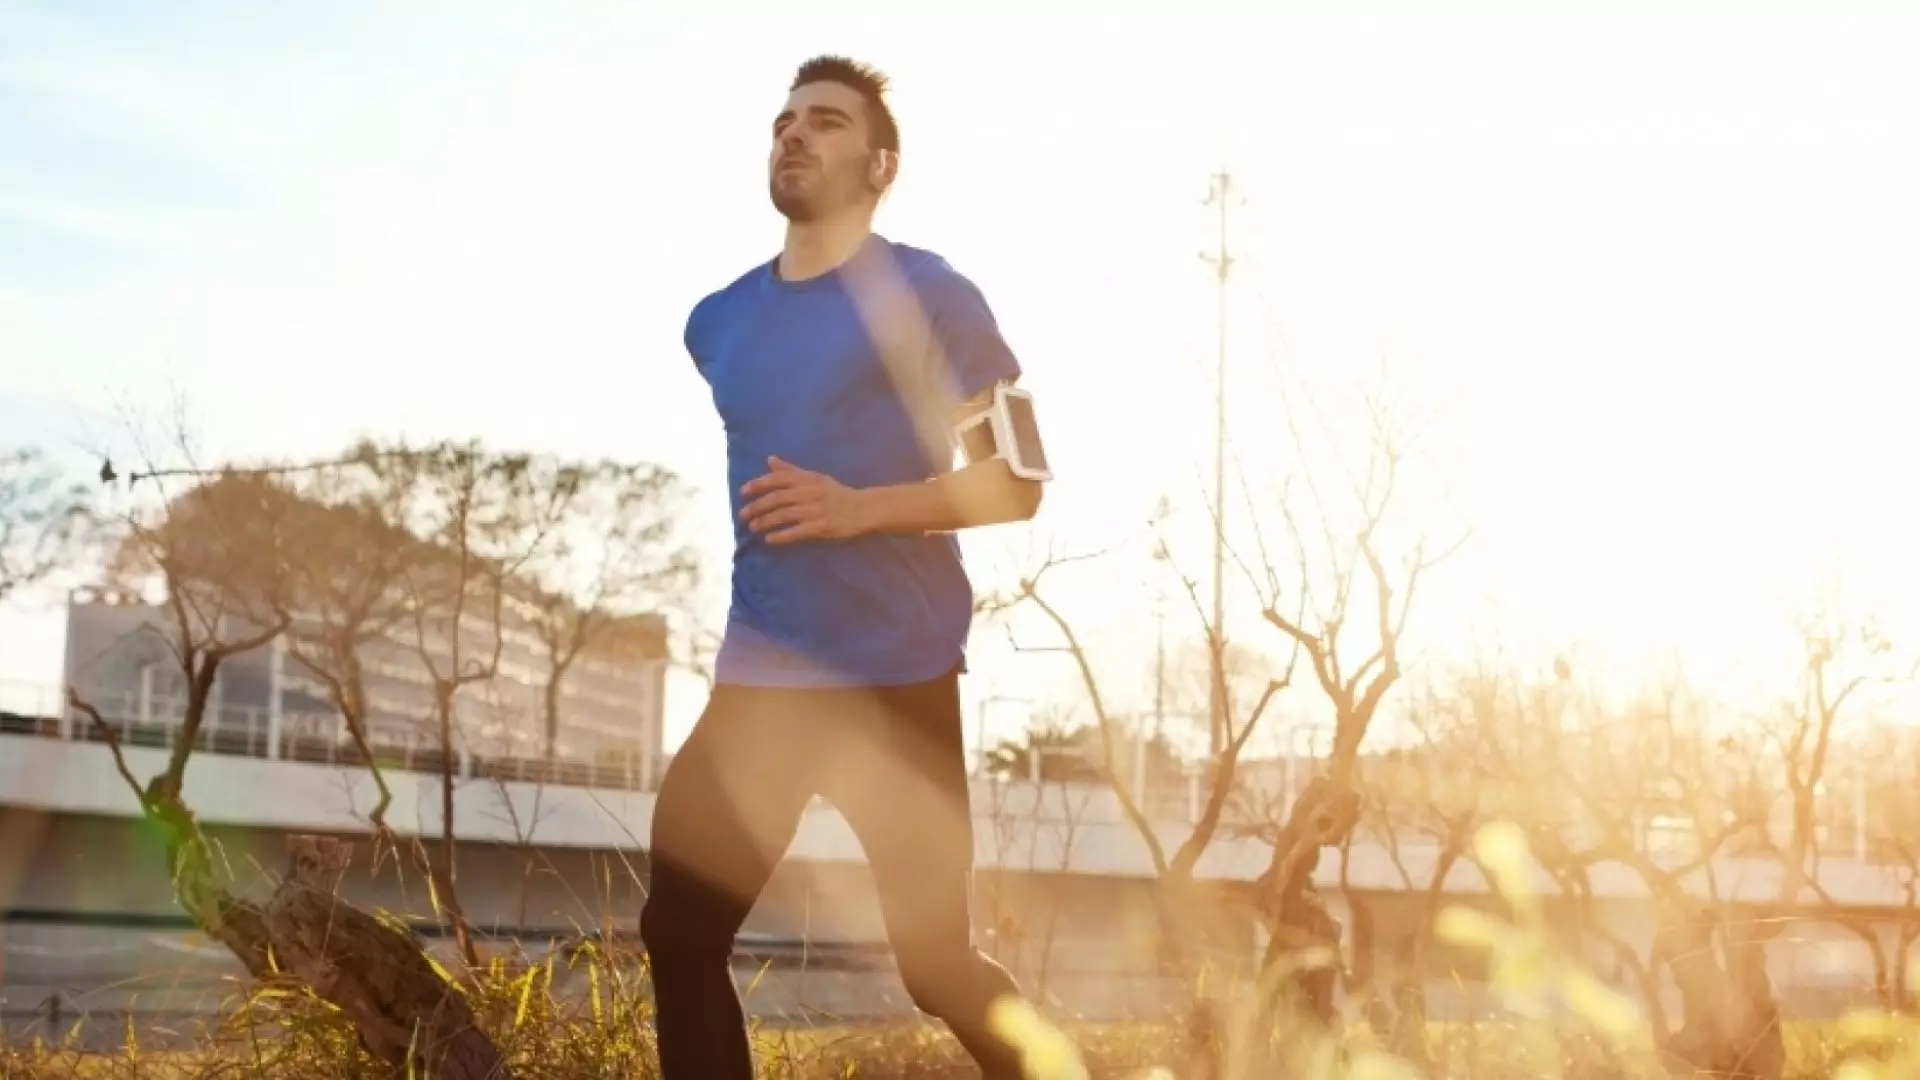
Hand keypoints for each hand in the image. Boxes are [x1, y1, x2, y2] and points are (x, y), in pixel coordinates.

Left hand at [740, 456, 868, 544]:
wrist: (862, 509)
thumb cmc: (836, 493)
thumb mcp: (814, 477)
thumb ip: (791, 470)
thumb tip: (769, 459)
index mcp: (807, 479)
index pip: (777, 479)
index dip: (758, 485)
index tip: (742, 492)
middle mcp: (810, 492)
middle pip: (777, 498)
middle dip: (757, 506)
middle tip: (743, 515)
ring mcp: (815, 510)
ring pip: (784, 515)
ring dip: (765, 521)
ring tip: (753, 527)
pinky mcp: (821, 527)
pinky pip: (797, 532)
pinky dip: (781, 536)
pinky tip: (769, 539)